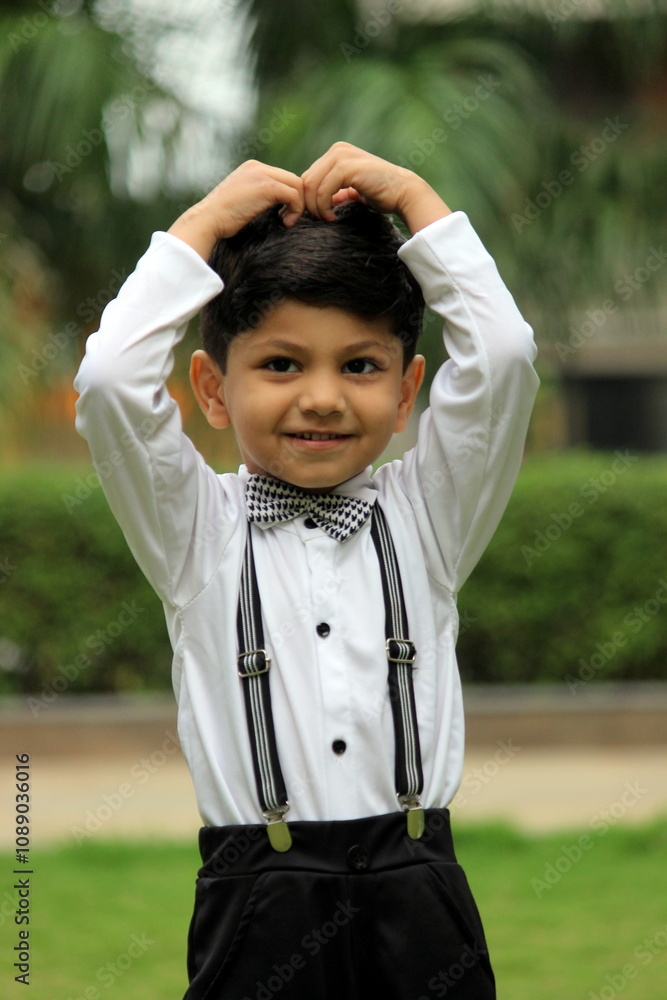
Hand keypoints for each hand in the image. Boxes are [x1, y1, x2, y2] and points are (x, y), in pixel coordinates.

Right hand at [168, 160, 304, 259]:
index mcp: (252, 168)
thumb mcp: (242, 201)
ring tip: (286, 222)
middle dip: (296, 201)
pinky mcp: (267, 186)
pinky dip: (296, 210)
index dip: (288, 197)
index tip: (282, 215)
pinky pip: (294, 195)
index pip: (283, 177)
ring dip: (298, 206)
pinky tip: (285, 223)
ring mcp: (262, 174)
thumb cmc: (221, 220)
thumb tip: (278, 207)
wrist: (207, 220)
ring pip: (297, 185)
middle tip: (287, 219)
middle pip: (293, 179)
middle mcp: (258, 167)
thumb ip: (258, 197)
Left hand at [299, 141, 450, 234]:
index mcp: (336, 153)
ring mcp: (341, 156)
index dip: (306, 199)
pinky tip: (333, 217)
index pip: (308, 177)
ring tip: (327, 219)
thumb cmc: (380, 194)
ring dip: (315, 208)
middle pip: (306, 180)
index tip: (314, 217)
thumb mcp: (351, 190)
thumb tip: (313, 203)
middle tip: (318, 221)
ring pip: (312, 186)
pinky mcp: (346, 167)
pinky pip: (323, 190)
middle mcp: (337, 150)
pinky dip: (323, 207)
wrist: (403, 192)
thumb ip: (334, 191)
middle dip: (308, 204)